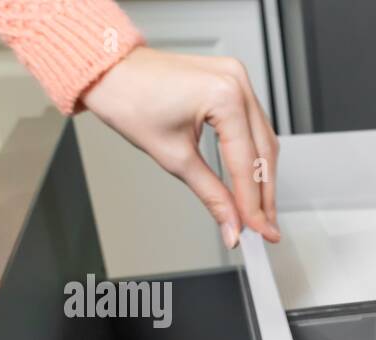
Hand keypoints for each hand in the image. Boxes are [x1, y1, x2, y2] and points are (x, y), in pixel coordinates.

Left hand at [83, 47, 279, 247]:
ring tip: (260, 210)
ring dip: (263, 177)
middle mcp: (237, 83)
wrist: (110, 72)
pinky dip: (254, 154)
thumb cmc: (128, 99)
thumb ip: (211, 195)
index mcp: (224, 96)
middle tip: (265, 228)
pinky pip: (254, 125)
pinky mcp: (233, 82)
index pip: (246, 164)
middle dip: (265, 195)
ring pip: (265, 140)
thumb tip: (231, 225)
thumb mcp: (174, 157)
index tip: (259, 232)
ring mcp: (237, 79)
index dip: (253, 205)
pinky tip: (253, 177)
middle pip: (264, 153)